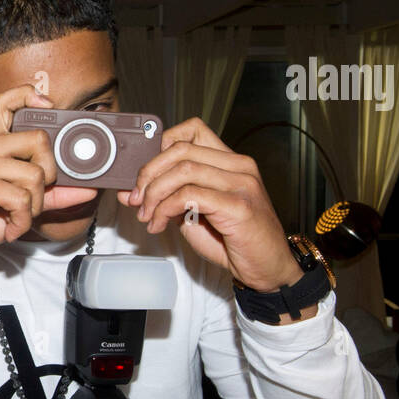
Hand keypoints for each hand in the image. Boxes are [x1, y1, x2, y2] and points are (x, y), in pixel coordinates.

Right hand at [0, 86, 97, 248]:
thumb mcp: (23, 204)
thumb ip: (53, 193)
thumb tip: (88, 189)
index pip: (4, 102)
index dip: (27, 96)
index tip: (47, 106)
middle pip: (39, 140)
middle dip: (48, 176)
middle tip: (31, 198)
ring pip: (34, 175)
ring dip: (33, 207)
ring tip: (17, 217)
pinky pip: (21, 198)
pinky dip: (22, 220)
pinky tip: (10, 228)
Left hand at [117, 117, 300, 291]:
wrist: (267, 268)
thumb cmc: (234, 241)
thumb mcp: (193, 214)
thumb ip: (167, 198)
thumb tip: (132, 192)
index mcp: (230, 162)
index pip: (192, 130)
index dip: (160, 146)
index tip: (144, 173)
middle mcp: (239, 166)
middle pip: (180, 150)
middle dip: (148, 174)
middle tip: (138, 199)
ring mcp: (242, 184)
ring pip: (183, 170)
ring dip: (155, 195)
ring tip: (148, 216)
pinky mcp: (239, 206)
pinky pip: (190, 196)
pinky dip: (165, 210)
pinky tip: (160, 224)